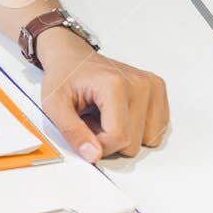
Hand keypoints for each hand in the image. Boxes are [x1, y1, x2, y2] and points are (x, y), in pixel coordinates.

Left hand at [37, 30, 169, 162]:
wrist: (73, 57)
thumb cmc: (64, 77)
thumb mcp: (54, 104)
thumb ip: (72, 132)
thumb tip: (93, 155)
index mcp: (115, 85)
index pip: (118, 137)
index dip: (98, 144)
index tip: (84, 127)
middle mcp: (140, 84)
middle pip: (133, 143)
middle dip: (109, 139)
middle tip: (92, 117)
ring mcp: (152, 86)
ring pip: (148, 140)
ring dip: (124, 135)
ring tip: (105, 115)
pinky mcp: (159, 91)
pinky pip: (157, 131)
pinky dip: (138, 129)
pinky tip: (120, 113)